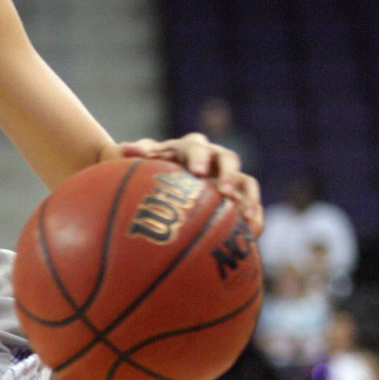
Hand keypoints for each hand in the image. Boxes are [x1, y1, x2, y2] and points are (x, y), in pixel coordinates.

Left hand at [111, 133, 262, 235]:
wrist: (167, 187)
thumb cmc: (151, 174)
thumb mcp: (142, 165)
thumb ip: (137, 155)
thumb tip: (124, 148)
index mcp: (189, 148)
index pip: (195, 147)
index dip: (198, 157)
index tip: (196, 172)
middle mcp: (214, 159)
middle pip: (228, 160)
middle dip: (228, 175)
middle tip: (224, 192)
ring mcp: (228, 178)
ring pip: (246, 182)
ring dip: (247, 196)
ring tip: (246, 215)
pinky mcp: (238, 197)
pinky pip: (251, 205)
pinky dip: (254, 216)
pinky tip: (252, 233)